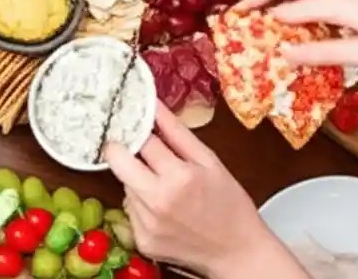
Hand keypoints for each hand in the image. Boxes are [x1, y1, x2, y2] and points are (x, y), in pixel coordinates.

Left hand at [106, 106, 283, 277]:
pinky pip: (130, 212)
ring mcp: (147, 224)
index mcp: (178, 177)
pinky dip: (142, 206)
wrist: (239, 253)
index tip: (136, 124)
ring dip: (137, 181)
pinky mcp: (142, 241)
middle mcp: (157, 202)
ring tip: (164, 187)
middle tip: (140, 152)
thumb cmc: (230, 205)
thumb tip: (153, 105)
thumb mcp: (210, 162)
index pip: (141, 140)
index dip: (138, 129)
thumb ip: (177, 132)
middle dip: (124, 152)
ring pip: (125, 187)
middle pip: (118, 162)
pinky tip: (164, 210)